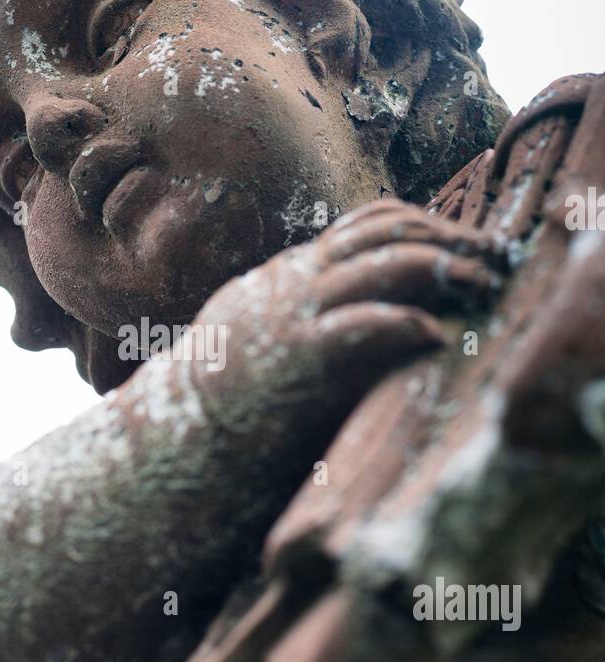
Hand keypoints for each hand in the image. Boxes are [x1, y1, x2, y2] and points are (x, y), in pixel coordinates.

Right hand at [190, 199, 506, 446]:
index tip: (462, 246)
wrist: (172, 436)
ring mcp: (297, 315)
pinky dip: (410, 322)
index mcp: (288, 276)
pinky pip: (367, 323)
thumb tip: (360, 326)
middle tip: (490, 258)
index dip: (422, 225)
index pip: (365, 225)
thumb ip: (304, 320)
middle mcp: (295, 282)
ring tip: (479, 286)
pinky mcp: (301, 357)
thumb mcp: (260, 339)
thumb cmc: (222, 402)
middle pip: (385, 229)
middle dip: (446, 236)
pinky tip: (435, 335)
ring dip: (444, 268)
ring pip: (385, 262)